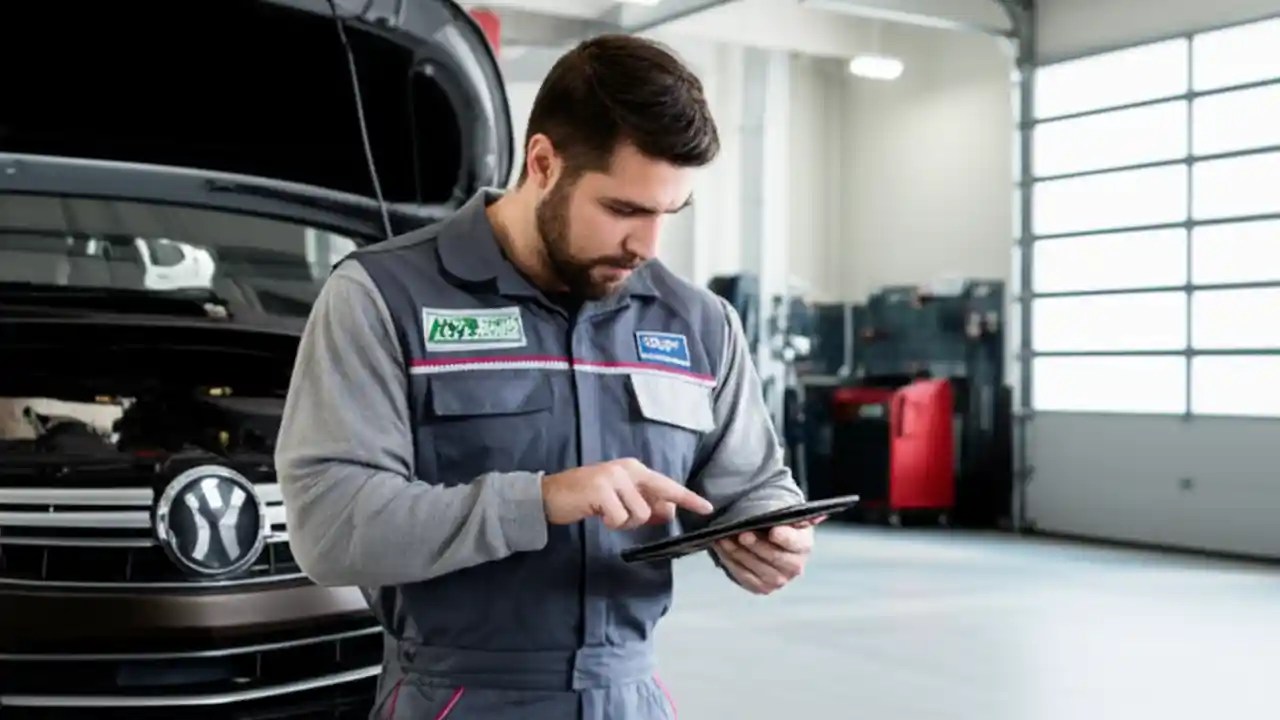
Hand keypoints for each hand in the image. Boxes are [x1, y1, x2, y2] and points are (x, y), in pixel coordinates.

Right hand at [542, 458, 713, 529]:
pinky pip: (619, 518)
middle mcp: (627, 469)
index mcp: (633, 469)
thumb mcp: (618, 497)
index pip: (667, 484)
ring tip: (606, 514)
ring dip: (624, 522)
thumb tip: (668, 511)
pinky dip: (610, 523)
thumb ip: (643, 502)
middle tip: (648, 518)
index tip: (707, 508)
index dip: (688, 497)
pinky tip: (597, 514)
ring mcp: (614, 478)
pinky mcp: (601, 490)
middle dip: (656, 513)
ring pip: (639, 514)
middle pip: (658, 496)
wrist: (550, 495)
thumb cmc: (586, 497)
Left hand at [713, 516, 824, 594]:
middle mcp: (795, 566)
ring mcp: (779, 580)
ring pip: (757, 568)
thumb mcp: (782, 515)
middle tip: (741, 535)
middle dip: (756, 546)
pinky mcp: (762, 588)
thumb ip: (785, 514)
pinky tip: (722, 549)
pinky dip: (730, 562)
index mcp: (803, 544)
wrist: (769, 542)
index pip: (795, 542)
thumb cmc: (775, 524)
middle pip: (774, 557)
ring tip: (724, 539)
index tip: (774, 532)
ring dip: (738, 553)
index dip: (785, 538)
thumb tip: (798, 519)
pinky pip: (744, 576)